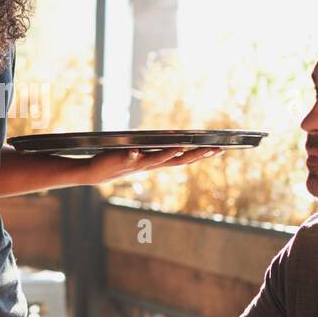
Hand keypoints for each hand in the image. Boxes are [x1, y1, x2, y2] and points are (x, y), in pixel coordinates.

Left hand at [82, 146, 220, 185]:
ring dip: (168, 154)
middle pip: (177, 160)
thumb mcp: (143, 156)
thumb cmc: (122, 161)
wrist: (98, 172)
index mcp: (158, 162)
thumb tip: (176, 144)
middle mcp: (151, 165)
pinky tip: (134, 151)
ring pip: (156, 160)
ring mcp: (137, 163)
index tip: (219, 149)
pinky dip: (132, 155)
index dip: (202, 155)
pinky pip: (128, 157)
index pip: (184, 159)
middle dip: (196, 155)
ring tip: (180, 147)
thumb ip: (157, 151)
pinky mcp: (122, 160)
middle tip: (213, 149)